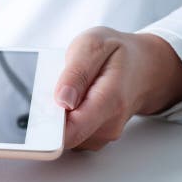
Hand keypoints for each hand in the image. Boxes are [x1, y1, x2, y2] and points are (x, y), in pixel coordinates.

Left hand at [55, 27, 181, 150]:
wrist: (146, 67)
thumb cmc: (118, 54)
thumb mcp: (93, 45)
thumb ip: (76, 73)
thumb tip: (62, 99)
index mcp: (110, 100)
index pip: (73, 130)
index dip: (47, 127)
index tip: (35, 113)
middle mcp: (109, 124)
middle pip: (64, 136)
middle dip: (48, 116)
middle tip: (50, 89)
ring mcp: (104, 134)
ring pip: (65, 137)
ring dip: (55, 117)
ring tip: (64, 91)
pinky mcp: (96, 137)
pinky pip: (70, 134)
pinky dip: (63, 119)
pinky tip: (68, 100)